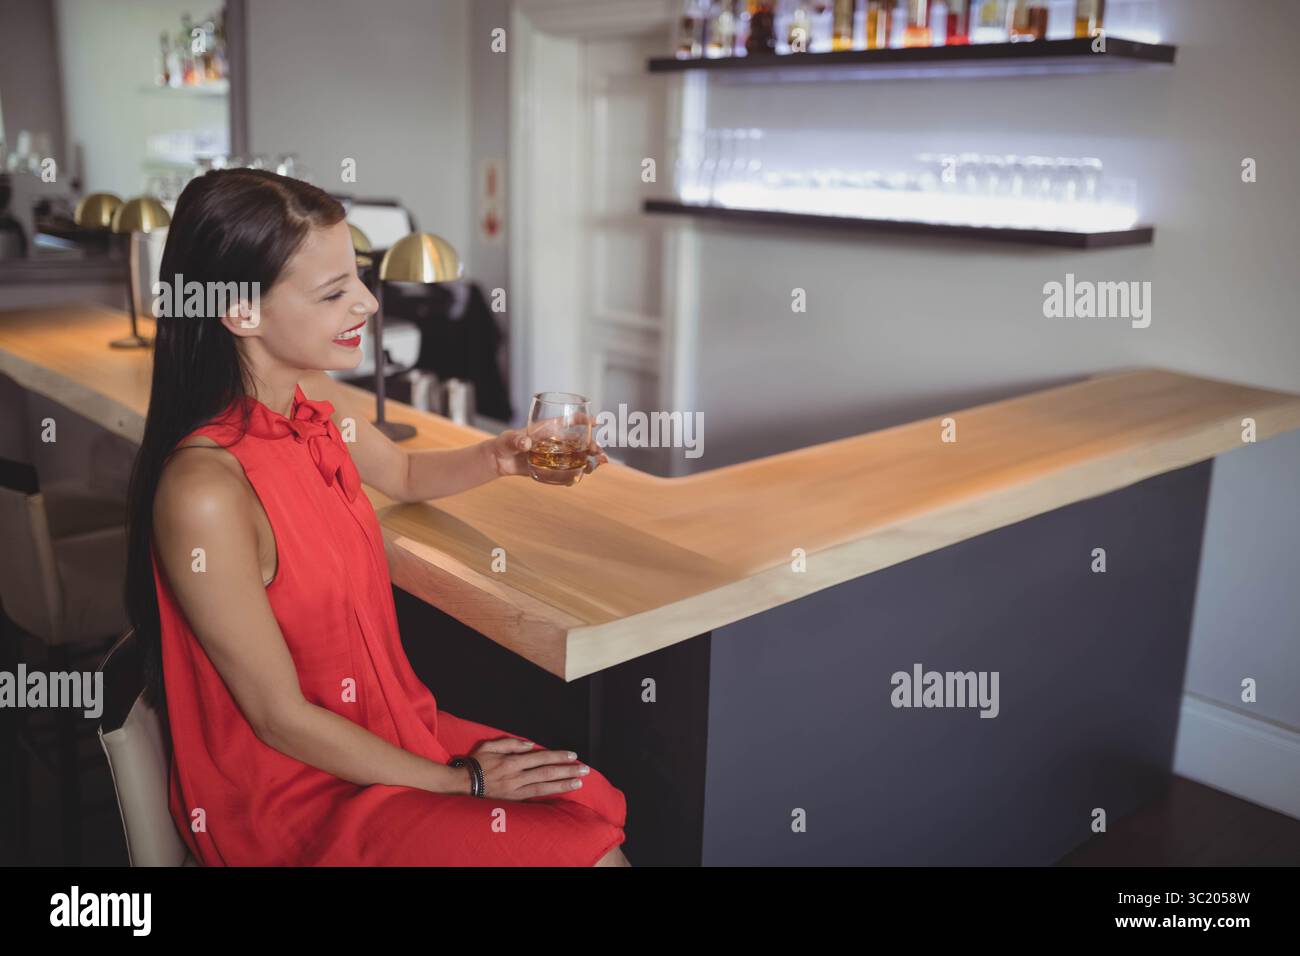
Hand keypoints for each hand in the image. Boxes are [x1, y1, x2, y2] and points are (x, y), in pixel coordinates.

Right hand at [464, 737, 589, 799]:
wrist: (460, 785)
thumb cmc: (475, 764)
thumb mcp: (489, 746)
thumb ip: (511, 743)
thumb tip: (531, 744)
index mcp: (511, 762)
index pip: (540, 758)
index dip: (557, 756)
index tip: (572, 755)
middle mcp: (515, 777)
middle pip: (546, 773)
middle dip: (567, 771)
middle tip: (585, 770)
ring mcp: (515, 791)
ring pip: (543, 788)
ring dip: (562, 785)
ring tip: (578, 783)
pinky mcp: (513, 802)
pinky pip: (534, 798)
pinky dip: (548, 796)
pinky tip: (560, 793)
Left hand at [483, 428, 608, 478]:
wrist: (501, 460)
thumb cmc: (505, 443)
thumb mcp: (510, 439)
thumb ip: (517, 440)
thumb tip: (526, 443)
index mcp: (549, 428)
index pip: (569, 420)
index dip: (583, 419)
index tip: (597, 422)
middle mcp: (555, 440)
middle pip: (580, 441)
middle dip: (592, 446)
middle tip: (599, 454)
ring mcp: (555, 455)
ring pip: (577, 456)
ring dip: (588, 461)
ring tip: (592, 467)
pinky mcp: (552, 467)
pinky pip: (567, 471)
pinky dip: (574, 475)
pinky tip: (577, 479)